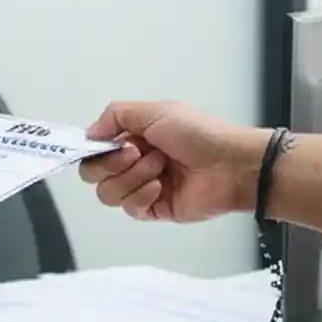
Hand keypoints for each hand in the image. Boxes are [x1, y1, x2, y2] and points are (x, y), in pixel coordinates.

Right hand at [79, 101, 265, 222]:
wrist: (231, 165)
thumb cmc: (198, 134)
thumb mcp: (156, 111)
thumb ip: (116, 115)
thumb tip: (90, 134)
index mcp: (132, 138)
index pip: (94, 150)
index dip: (94, 150)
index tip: (106, 144)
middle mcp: (134, 163)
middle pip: (94, 174)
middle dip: (112, 163)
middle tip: (139, 152)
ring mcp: (143, 188)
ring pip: (109, 194)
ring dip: (132, 177)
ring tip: (160, 167)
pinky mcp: (155, 210)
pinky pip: (130, 209)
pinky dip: (141, 196)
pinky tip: (160, 186)